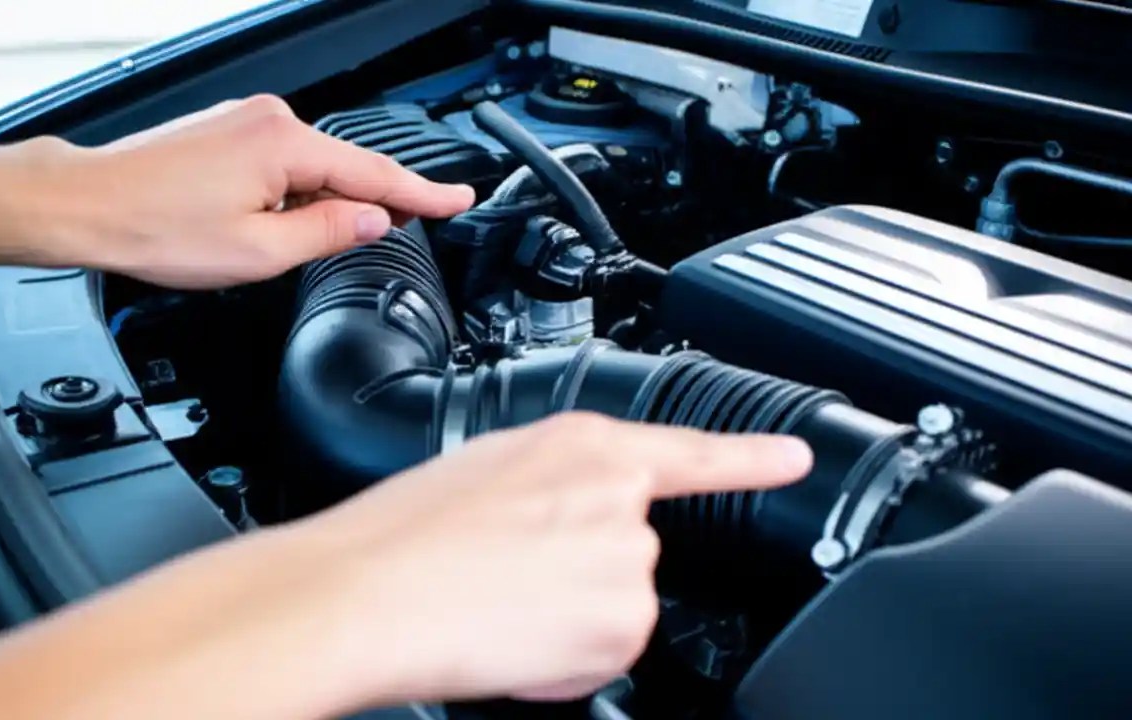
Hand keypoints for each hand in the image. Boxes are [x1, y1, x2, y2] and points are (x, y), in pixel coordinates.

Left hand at [36, 94, 473, 288]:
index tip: (460, 199)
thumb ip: (326, 233)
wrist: (85, 206)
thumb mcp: (258, 252)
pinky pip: (285, 159)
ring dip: (329, 200)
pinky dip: (300, 189)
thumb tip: (371, 220)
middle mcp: (268, 120)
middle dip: (377, 200)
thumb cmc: (154, 228)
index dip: (424, 194)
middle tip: (409, 228)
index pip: (376, 173)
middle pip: (347, 165)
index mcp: (284, 144)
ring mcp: (244, 121)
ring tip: (320, 240)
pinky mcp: (226, 131)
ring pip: (314, 165)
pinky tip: (290, 217)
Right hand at [297, 412, 813, 706]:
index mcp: (583, 445)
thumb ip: (554, 486)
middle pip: (632, 551)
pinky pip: (608, 654)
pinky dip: (568, 661)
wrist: (368, 590)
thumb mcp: (485, 472)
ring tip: (499, 605)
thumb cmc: (401, 534)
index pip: (690, 451)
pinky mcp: (624, 621)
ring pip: (618, 606)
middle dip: (582, 576)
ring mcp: (627, 558)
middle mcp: (619, 494)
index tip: (794, 458)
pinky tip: (513, 639)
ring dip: (573, 619)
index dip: (749, 457)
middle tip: (509, 579)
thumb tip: (564, 525)